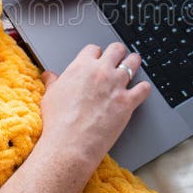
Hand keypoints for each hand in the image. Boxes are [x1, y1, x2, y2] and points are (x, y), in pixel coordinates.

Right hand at [38, 42, 150, 171]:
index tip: (98, 58)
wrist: (70, 144)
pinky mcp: (127, 102)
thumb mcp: (50, 96)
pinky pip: (143, 88)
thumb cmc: (58, 122)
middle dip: (118, 53)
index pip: (93, 49)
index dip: (96, 54)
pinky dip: (143, 88)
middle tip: (119, 57)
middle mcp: (101, 72)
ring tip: (134, 63)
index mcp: (81, 67)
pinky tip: (141, 90)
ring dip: (134, 62)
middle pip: (116, 49)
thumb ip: (53, 82)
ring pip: (133, 63)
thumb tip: (49, 75)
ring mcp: (116, 85)